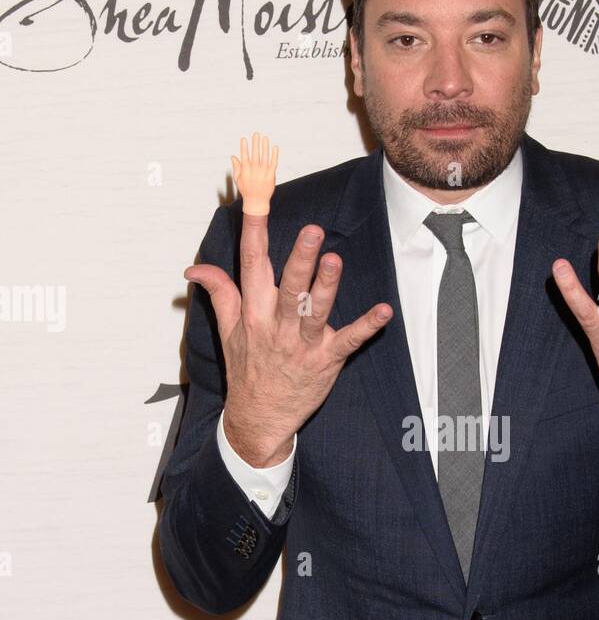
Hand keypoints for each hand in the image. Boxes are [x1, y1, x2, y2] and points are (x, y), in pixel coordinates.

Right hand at [185, 219, 392, 466]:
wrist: (260, 418)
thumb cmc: (248, 370)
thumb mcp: (227, 331)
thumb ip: (219, 294)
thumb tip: (195, 268)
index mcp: (253, 314)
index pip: (251, 266)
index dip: (254, 232)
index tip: (256, 201)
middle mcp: (276, 327)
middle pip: (288, 287)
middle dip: (299, 259)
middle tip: (312, 230)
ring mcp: (302, 345)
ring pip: (314, 311)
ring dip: (326, 286)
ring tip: (335, 261)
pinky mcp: (326, 360)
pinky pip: (349, 341)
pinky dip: (367, 327)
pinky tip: (383, 311)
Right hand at [230, 131, 278, 215]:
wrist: (257, 202)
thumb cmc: (246, 190)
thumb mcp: (238, 179)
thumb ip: (236, 167)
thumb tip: (233, 156)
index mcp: (245, 170)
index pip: (244, 155)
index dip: (244, 147)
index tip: (244, 139)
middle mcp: (255, 170)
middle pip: (255, 153)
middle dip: (255, 143)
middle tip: (256, 134)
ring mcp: (263, 172)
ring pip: (265, 156)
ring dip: (265, 146)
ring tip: (265, 138)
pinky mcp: (271, 175)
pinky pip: (273, 163)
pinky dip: (274, 155)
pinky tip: (275, 147)